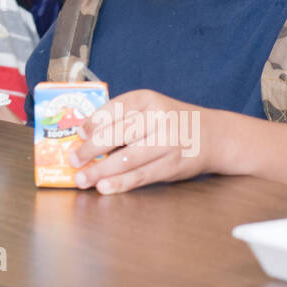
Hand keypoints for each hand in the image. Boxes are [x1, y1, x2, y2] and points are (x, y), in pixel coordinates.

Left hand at [68, 89, 215, 193]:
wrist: (213, 136)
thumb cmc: (170, 121)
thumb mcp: (149, 108)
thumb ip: (122, 118)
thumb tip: (85, 135)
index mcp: (148, 99)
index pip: (116, 108)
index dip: (94, 121)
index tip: (78, 133)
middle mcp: (159, 119)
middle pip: (118, 134)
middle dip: (91, 149)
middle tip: (73, 159)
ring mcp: (167, 143)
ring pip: (127, 159)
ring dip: (100, 171)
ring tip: (81, 179)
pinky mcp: (172, 166)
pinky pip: (141, 176)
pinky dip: (120, 183)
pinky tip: (103, 187)